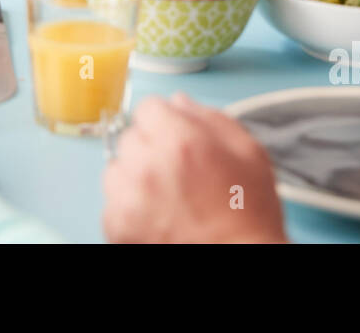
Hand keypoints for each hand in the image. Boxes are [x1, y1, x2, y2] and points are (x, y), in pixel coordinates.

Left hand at [102, 93, 286, 242]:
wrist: (241, 258)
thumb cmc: (248, 213)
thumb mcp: (248, 152)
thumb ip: (210, 118)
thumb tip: (179, 102)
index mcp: (180, 139)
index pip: (148, 107)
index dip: (165, 120)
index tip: (173, 135)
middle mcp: (147, 165)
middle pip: (130, 137)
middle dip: (149, 147)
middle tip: (175, 170)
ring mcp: (129, 198)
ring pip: (116, 169)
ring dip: (133, 176)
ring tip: (164, 194)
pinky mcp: (117, 227)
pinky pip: (111, 203)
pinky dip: (128, 208)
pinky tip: (155, 215)